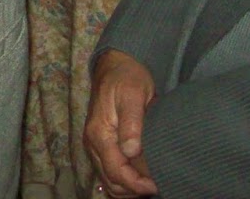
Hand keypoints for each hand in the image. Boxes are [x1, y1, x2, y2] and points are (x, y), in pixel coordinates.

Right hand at [84, 50, 159, 196]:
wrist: (116, 64)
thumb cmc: (127, 77)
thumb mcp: (133, 95)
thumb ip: (132, 124)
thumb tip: (131, 151)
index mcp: (99, 133)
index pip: (115, 171)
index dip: (135, 184)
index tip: (155, 186)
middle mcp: (93, 142)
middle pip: (110, 180)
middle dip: (132, 190)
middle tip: (156, 186)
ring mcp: (95, 144)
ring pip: (108, 179)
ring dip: (127, 187)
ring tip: (149, 184)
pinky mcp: (100, 143)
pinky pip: (108, 170)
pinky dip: (123, 180)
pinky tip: (139, 177)